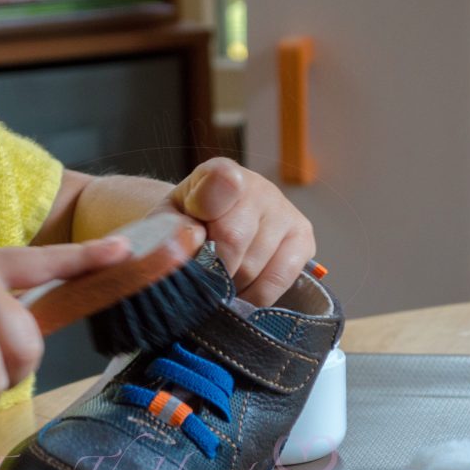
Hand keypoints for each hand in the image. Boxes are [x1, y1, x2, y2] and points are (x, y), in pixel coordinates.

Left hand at [158, 158, 315, 306]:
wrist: (209, 227)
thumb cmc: (186, 224)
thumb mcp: (166, 221)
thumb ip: (170, 228)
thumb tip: (191, 242)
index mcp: (219, 173)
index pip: (221, 184)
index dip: (206, 211)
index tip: (196, 233)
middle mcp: (258, 186)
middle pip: (233, 239)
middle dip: (211, 267)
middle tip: (200, 273)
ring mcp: (284, 211)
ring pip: (254, 266)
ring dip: (231, 286)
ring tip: (219, 281)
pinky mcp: (303, 239)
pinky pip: (281, 280)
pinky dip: (256, 295)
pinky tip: (242, 291)